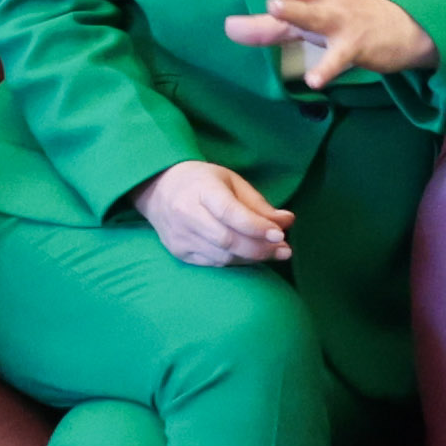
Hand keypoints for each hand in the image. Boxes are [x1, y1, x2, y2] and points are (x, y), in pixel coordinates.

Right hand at [139, 161, 296, 267]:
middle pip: (227, 239)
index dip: (256, 226)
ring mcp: (180, 236)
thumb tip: (287, 221)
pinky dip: (236, 262)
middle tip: (285, 250)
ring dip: (252, 258)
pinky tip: (250, 256)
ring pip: (222, 256)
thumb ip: (258, 203)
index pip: (230, 212)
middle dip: (260, 248)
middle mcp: (186, 213)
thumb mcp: (231, 181)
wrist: (158, 189)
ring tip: (274, 253)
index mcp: (201, 189)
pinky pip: (214, 263)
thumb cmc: (202, 182)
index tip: (280, 234)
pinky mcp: (178, 251)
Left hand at [222, 0, 432, 88]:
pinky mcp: (356, 46)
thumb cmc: (344, 20)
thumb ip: (266, 26)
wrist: (402, 30)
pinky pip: (340, 59)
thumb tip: (227, 27)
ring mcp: (341, 21)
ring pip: (315, 16)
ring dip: (296, 11)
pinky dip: (327, 69)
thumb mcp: (304, 21)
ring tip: (273, 8)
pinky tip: (314, 81)